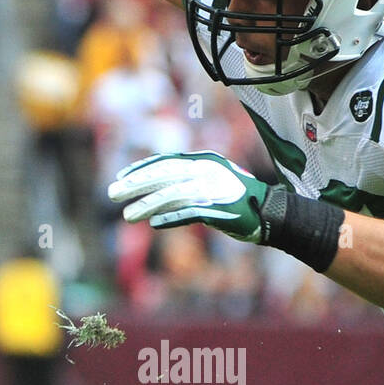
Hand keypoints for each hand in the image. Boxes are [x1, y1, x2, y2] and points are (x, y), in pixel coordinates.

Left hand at [106, 151, 271, 242]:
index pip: (166, 162)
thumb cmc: (237, 199)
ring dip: (147, 205)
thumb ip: (186, 185)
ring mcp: (214, 190)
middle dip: (136, 184)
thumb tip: (156, 199)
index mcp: (204, 162)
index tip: (121, 176)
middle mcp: (207, 172)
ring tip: (127, 215)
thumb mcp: (211, 183)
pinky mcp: (220, 210)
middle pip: (164, 176)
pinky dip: (171, 217)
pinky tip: (154, 223)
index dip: (142, 168)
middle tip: (112, 192)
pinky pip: (190, 212)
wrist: (271, 213)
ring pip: (172, 194)